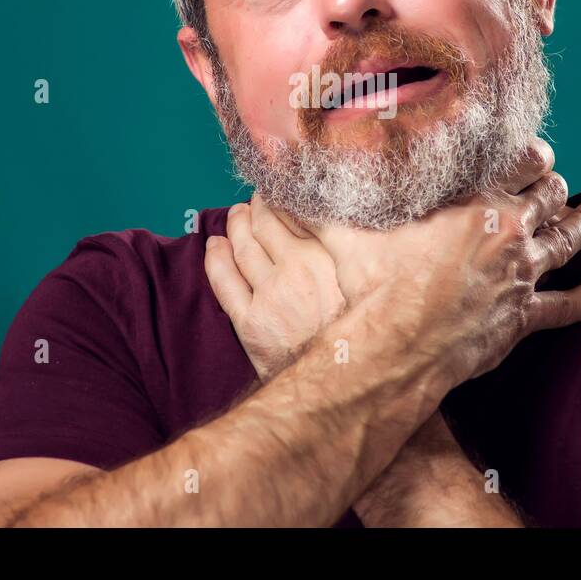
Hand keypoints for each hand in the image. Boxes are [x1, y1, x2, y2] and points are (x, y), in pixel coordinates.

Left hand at [204, 193, 347, 381]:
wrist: (346, 388)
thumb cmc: (363, 337)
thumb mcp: (365, 285)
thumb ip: (349, 253)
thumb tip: (335, 223)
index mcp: (331, 257)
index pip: (297, 212)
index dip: (283, 198)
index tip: (281, 192)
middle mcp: (297, 270)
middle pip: (265, 224)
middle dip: (256, 208)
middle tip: (254, 201)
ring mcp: (270, 296)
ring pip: (242, 247)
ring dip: (236, 225)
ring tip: (236, 216)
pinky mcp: (251, 324)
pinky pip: (223, 280)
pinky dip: (215, 257)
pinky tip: (215, 245)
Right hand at [305, 136, 580, 388]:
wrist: (393, 349)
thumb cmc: (372, 287)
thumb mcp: (349, 227)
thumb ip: (332, 195)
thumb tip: (284, 166)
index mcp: (475, 202)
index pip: (518, 163)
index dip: (529, 153)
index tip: (533, 148)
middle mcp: (507, 234)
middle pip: (547, 198)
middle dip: (555, 185)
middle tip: (559, 178)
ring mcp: (520, 279)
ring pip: (567, 243)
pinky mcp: (522, 320)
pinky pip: (567, 307)